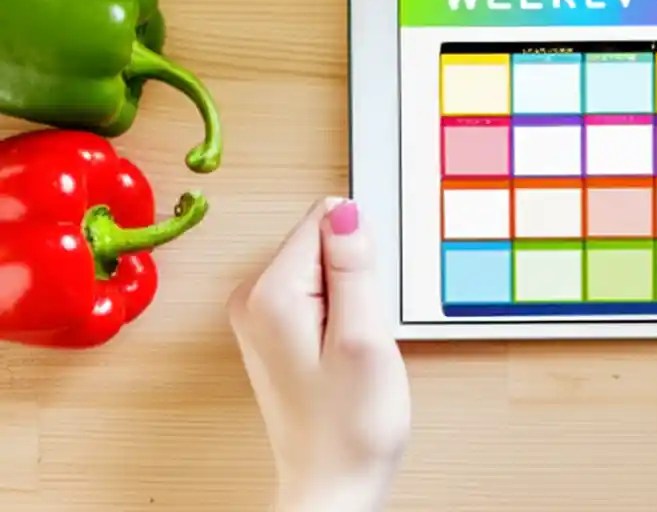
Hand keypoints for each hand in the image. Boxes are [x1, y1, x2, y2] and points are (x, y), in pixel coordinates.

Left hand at [228, 199, 409, 511]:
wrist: (333, 484)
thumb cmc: (349, 427)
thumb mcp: (364, 338)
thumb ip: (355, 266)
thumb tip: (346, 210)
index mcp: (270, 294)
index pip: (326, 221)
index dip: (362, 257)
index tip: (365, 298)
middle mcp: (254, 298)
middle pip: (324, 242)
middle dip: (358, 278)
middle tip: (360, 330)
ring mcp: (263, 315)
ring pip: (327, 268)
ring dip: (354, 300)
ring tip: (352, 347)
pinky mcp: (278, 330)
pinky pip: (322, 293)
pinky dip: (345, 316)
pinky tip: (345, 353)